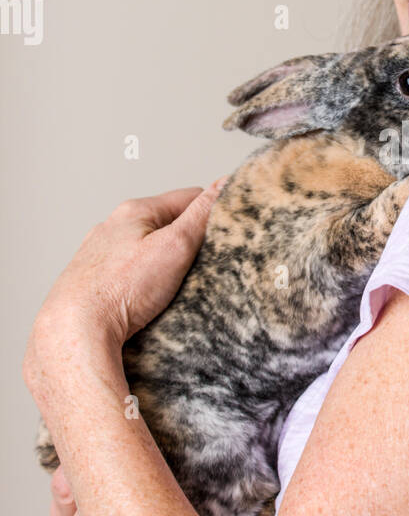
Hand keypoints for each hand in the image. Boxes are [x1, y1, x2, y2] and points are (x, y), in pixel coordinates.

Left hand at [23, 179, 227, 394]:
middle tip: (202, 266)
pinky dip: (144, 283)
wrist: (75, 330)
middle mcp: (112, 228)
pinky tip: (149, 302)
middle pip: (166, 224)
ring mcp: (100, 254)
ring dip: (165, 263)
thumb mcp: (175, 246)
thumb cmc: (120, 289)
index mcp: (134, 211)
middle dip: (188, 241)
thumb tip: (224, 184)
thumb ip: (201, 215)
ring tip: (175, 288)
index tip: (226, 233)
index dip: (212, 213)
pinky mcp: (94, 280)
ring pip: (146, 250)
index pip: (189, 197)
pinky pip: (130, 274)